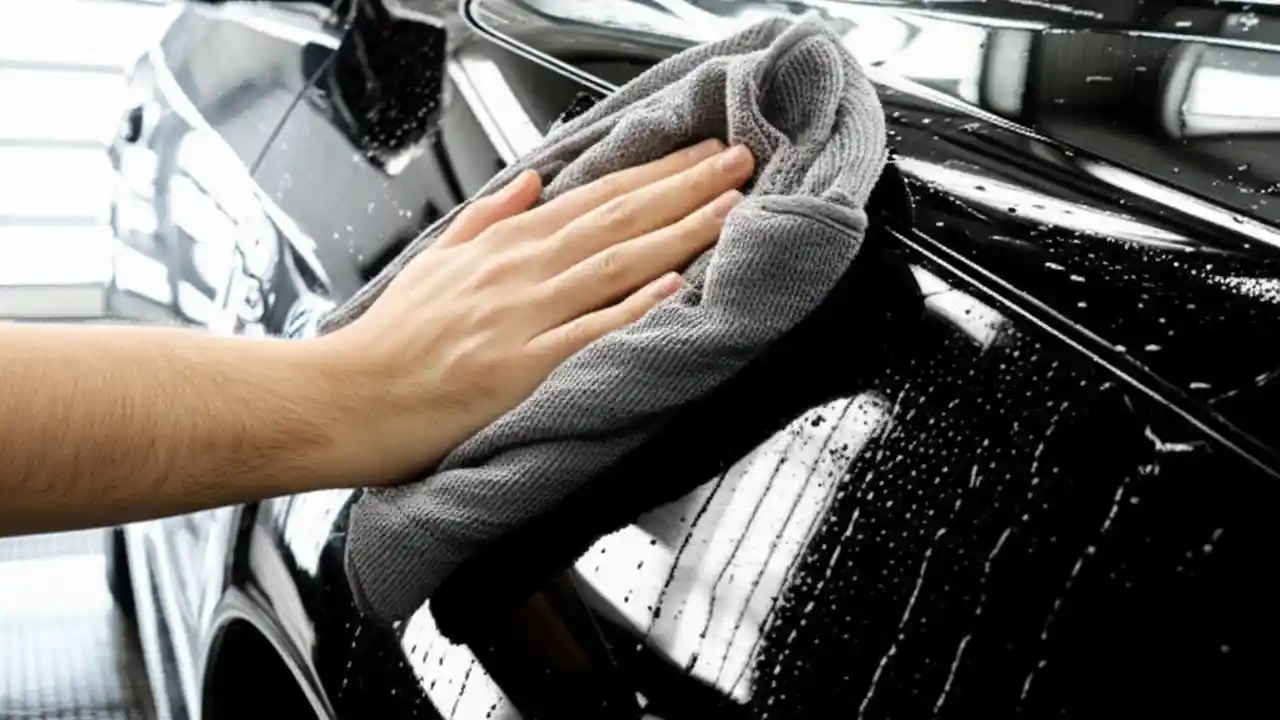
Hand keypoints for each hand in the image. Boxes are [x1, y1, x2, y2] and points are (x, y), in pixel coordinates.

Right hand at [313, 139, 755, 484]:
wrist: (347, 398)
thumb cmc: (390, 340)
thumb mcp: (435, 260)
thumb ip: (488, 217)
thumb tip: (531, 180)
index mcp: (503, 246)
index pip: (594, 197)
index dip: (654, 174)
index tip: (699, 156)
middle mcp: (518, 273)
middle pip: (617, 219)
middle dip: (684, 188)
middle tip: (738, 162)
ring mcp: (521, 318)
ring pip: (613, 264)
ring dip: (677, 233)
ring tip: (728, 208)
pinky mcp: (519, 368)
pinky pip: (587, 332)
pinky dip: (632, 307)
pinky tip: (673, 286)